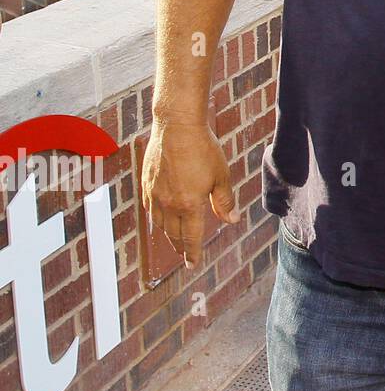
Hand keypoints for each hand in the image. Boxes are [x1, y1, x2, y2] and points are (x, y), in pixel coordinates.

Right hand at [140, 118, 238, 267]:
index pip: (191, 237)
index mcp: (190, 205)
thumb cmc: (203, 149)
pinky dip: (156, 218)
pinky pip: (149, 208)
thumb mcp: (221, 176)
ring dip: (167, 235)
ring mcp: (154, 194)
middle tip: (184, 256)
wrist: (176, 126)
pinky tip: (160, 218)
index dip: (192, 253)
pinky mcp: (146, 183)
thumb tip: (232, 220)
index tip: (192, 265)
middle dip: (180, 247)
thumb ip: (224, 201)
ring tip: (174, 240)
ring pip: (159, 223)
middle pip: (174, 234)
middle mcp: (169, 204)